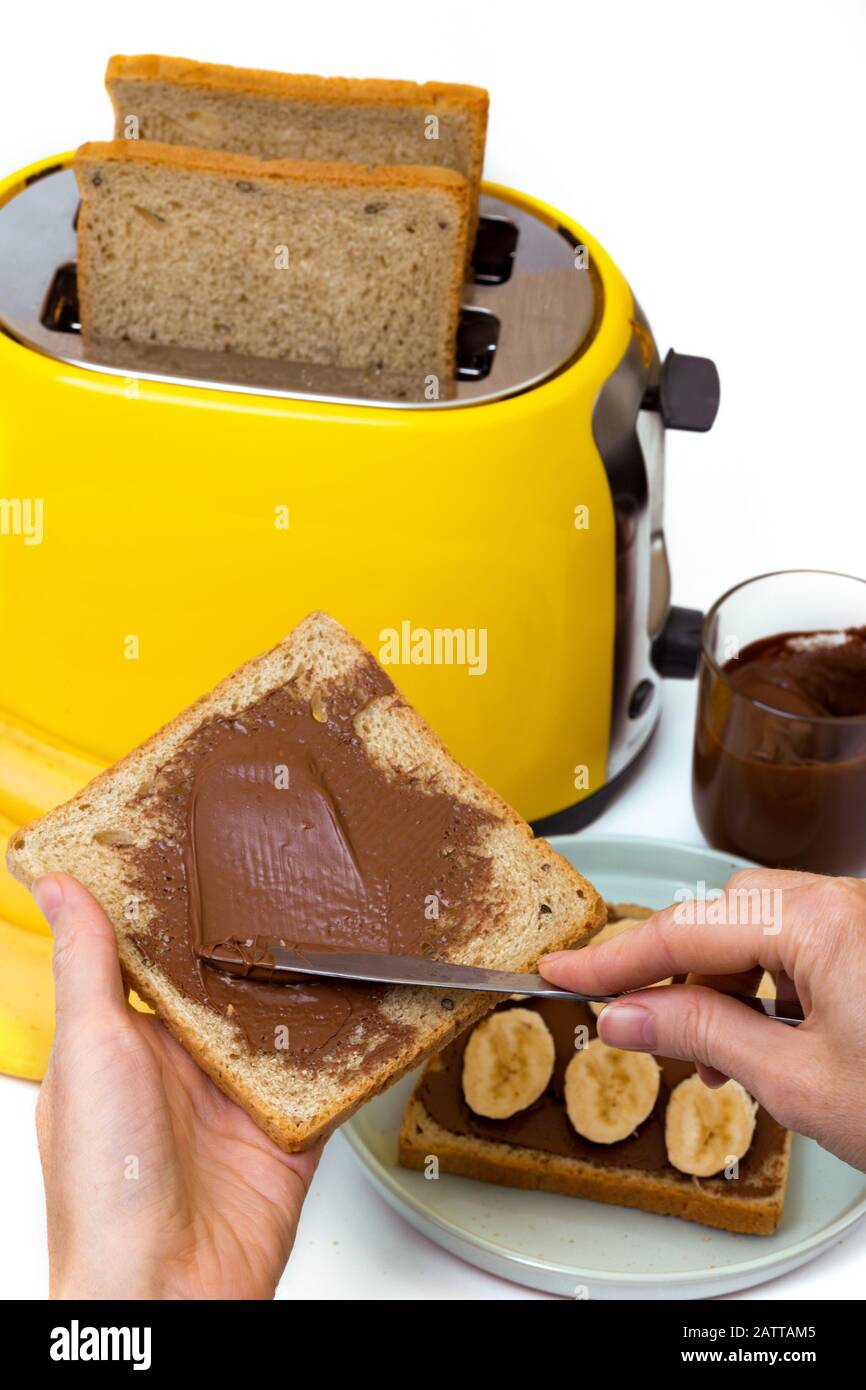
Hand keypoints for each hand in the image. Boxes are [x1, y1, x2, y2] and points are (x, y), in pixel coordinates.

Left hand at [32, 873, 320, 1299]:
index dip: (183, 906)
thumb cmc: (105, 1184)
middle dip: (261, 938)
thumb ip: (87, 963)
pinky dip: (356, 1042)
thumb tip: (59, 886)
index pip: (159, 956)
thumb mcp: (88, 1048)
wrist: (167, 1289)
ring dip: (313, 984)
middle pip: (233, 983)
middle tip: (296, 872)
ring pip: (288, 1021)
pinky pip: (330, 1074)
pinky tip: (375, 999)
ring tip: (342, 922)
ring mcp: (239, 1097)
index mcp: (127, 1042)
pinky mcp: (290, 1129)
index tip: (208, 848)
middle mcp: (185, 1064)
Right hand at [540, 869, 865, 1171]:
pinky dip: (765, 988)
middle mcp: (841, 903)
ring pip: (757, 931)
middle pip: (720, 920)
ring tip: (715, 1057)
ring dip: (721, 987)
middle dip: (673, 973)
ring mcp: (858, 920)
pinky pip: (796, 946)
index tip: (559, 972)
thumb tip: (626, 1015)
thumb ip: (700, 1036)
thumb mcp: (797, 1080)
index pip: (683, 930)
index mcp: (817, 920)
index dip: (612, 960)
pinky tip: (764, 1040)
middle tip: (631, 1025)